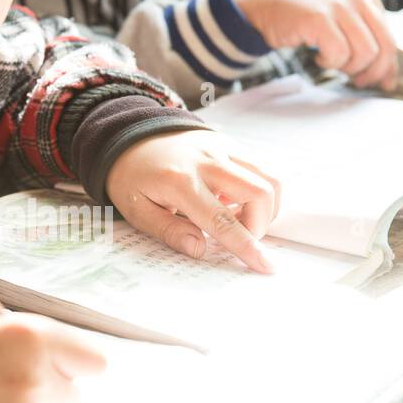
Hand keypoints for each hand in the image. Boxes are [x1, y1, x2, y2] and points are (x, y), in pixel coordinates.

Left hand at [105, 128, 280, 273]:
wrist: (132, 136)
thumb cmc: (133, 177)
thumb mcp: (136, 210)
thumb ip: (168, 231)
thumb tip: (199, 250)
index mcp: (180, 182)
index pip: (222, 220)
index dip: (246, 246)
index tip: (265, 266)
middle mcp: (209, 161)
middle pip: (260, 194)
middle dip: (259, 226)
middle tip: (238, 237)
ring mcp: (224, 148)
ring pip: (270, 179)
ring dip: (265, 209)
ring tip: (237, 218)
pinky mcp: (232, 145)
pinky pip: (263, 170)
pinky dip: (260, 192)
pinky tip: (234, 201)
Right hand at [230, 0, 396, 89]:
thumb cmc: (300, 11)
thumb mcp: (338, 12)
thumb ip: (361, 32)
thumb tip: (386, 72)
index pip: (389, 36)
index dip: (387, 65)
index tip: (382, 82)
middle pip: (382, 47)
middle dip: (372, 72)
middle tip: (356, 81)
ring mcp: (339, 6)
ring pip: (364, 53)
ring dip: (348, 67)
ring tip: (330, 62)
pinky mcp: (320, 18)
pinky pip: (338, 54)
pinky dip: (329, 63)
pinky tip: (318, 57)